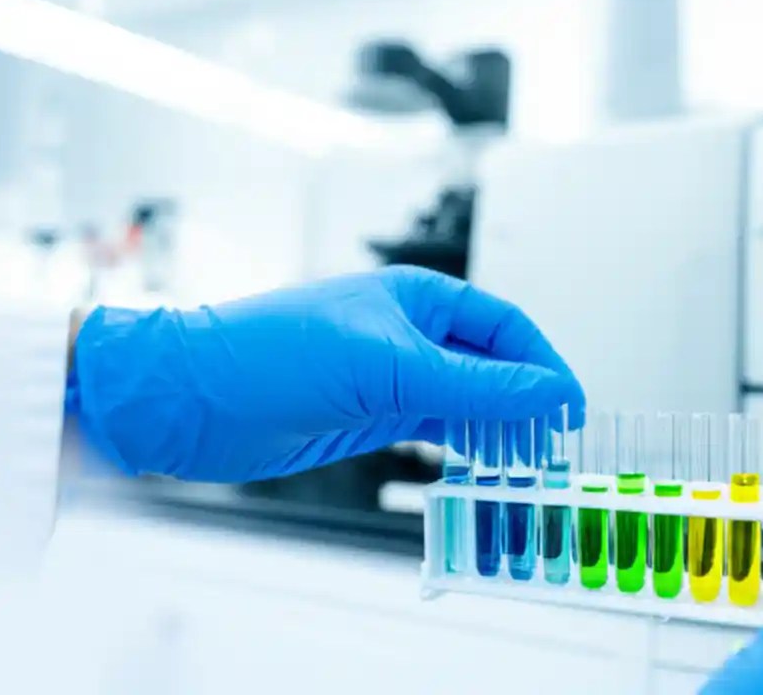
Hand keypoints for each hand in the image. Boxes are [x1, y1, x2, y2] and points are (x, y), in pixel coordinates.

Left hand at [68, 266, 583, 481]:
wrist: (191, 398)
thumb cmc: (273, 352)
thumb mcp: (390, 366)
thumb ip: (476, 386)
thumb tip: (547, 392)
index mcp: (419, 297)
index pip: (506, 326)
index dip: (544, 364)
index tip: (571, 406)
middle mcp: (410, 333)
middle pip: (492, 365)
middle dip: (526, 402)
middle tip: (554, 444)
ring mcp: (391, 376)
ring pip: (466, 401)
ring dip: (498, 429)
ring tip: (526, 463)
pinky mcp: (370, 415)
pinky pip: (435, 429)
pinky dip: (463, 448)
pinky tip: (481, 465)